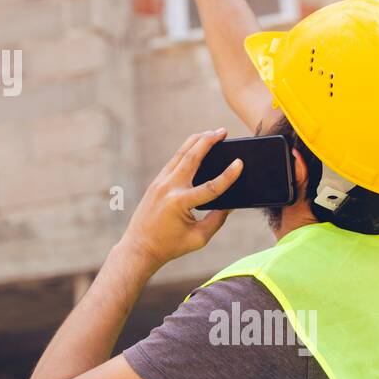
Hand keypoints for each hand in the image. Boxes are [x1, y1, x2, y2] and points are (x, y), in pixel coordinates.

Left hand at [119, 129, 243, 268]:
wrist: (139, 246)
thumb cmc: (170, 246)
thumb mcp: (199, 237)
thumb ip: (217, 219)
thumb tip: (232, 203)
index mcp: (180, 203)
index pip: (210, 187)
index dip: (228, 175)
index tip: (240, 163)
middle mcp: (169, 188)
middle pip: (192, 158)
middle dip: (208, 141)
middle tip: (223, 131)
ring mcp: (160, 182)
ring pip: (180, 154)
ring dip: (196, 141)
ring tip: (212, 133)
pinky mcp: (156, 182)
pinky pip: (174, 161)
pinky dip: (186, 150)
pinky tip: (196, 145)